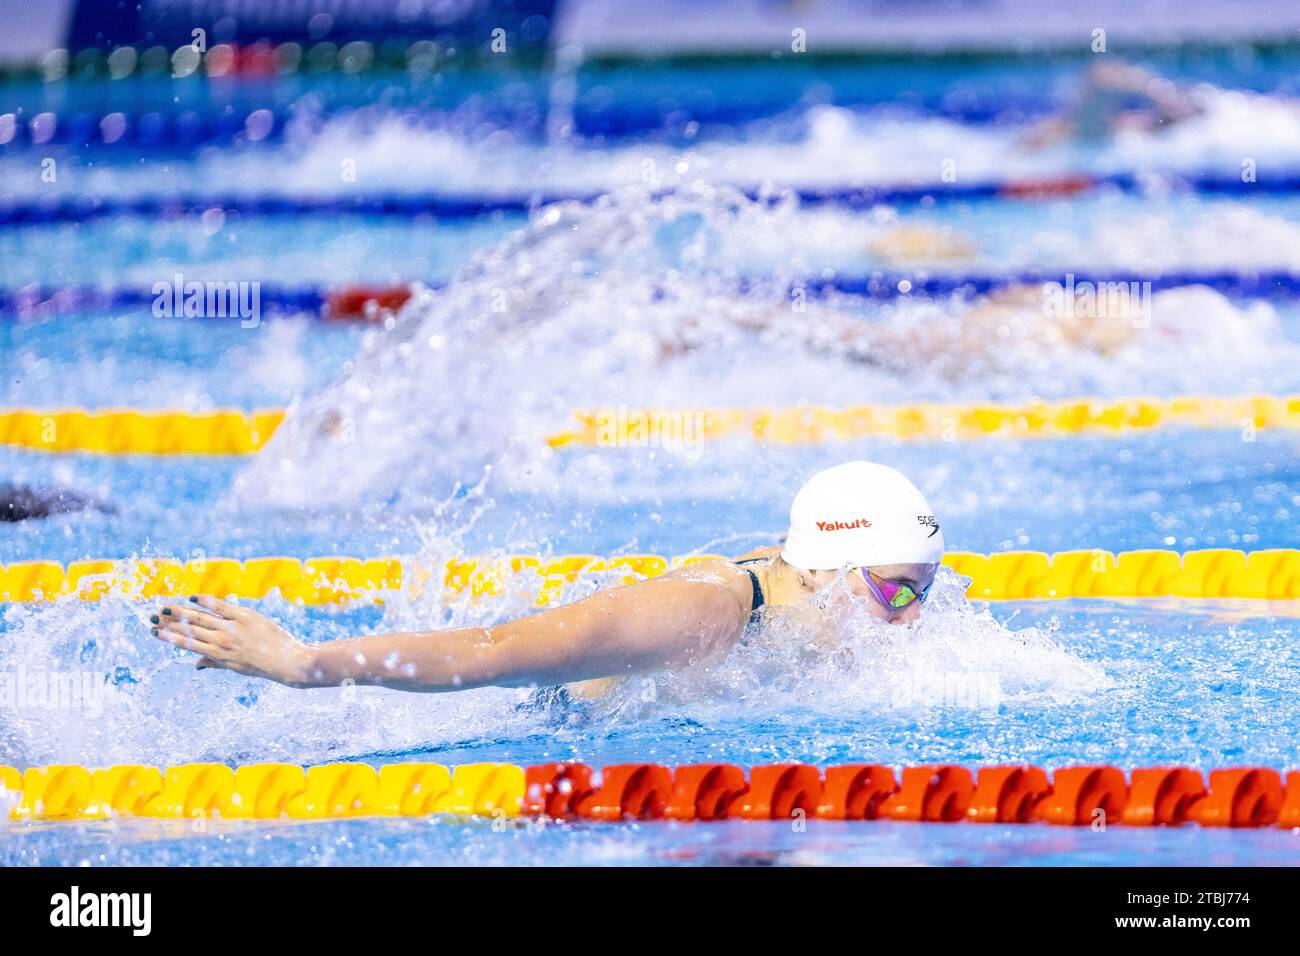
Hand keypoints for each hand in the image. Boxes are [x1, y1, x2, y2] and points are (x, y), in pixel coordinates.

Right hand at [151, 596, 313, 686]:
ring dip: (180, 612)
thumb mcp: (235, 667)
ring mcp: (231, 628)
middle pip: (189, 629)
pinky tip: (191, 598)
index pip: (187, 644)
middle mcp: (221, 641)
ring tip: (164, 607)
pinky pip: (220, 606)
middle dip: (169, 623)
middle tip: (152, 616)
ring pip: (200, 618)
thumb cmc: (260, 665)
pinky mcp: (244, 616)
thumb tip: (195, 664)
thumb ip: (214, 662)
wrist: (285, 660)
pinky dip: (205, 601)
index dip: (169, 637)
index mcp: (217, 655)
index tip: (154, 632)